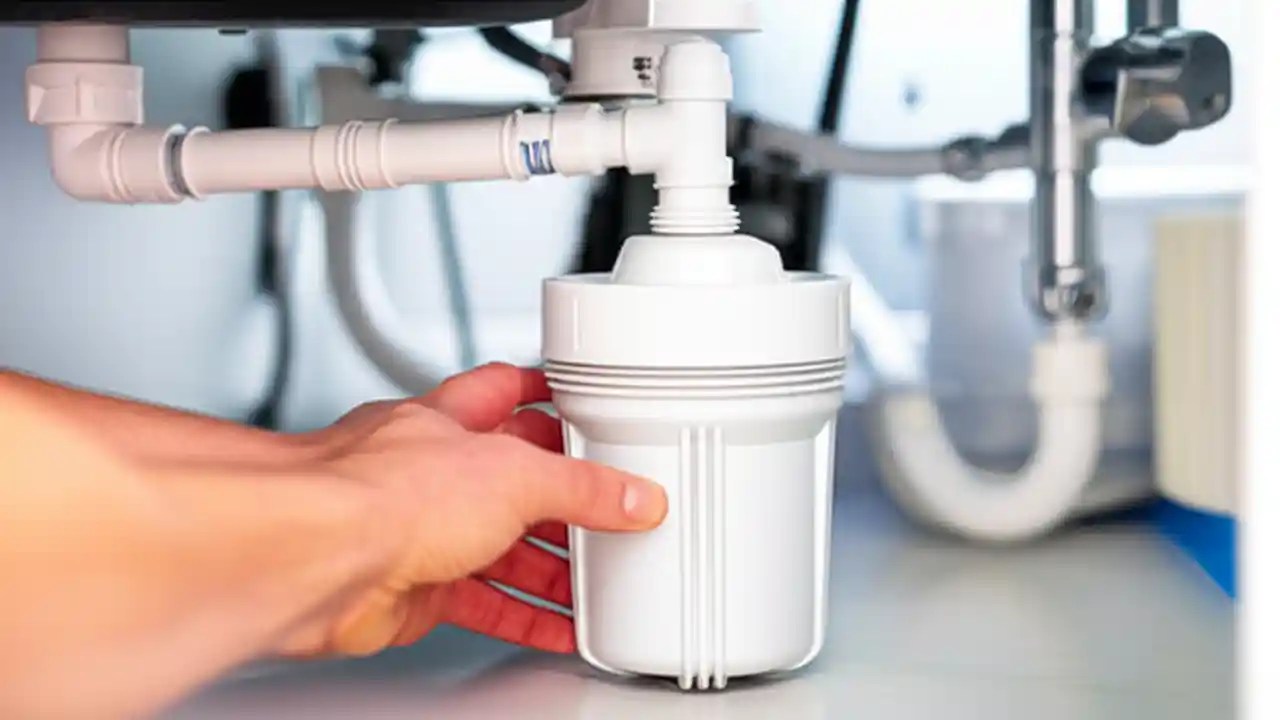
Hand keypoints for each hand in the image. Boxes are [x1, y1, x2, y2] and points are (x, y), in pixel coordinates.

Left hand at [278, 363, 666, 657]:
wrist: (318, 559)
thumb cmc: (379, 491)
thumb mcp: (513, 476)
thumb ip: (580, 489)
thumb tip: (632, 496)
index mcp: (451, 420)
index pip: (505, 391)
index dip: (545, 395)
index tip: (581, 405)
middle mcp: (432, 471)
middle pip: (512, 483)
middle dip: (561, 503)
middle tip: (607, 514)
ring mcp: (421, 531)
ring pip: (499, 548)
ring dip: (547, 568)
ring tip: (594, 581)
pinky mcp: (415, 589)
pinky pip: (483, 604)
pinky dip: (522, 616)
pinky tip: (554, 627)